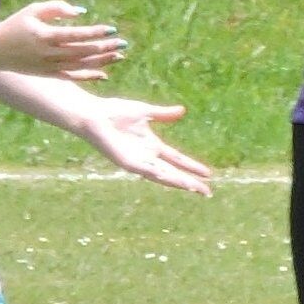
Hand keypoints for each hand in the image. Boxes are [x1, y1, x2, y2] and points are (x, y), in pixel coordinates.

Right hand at [0, 0, 124, 80]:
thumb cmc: (15, 25)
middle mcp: (48, 53)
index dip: (95, 33)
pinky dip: (88, 76)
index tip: (112, 29)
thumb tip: (80, 12)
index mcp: (44, 36)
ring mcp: (48, 66)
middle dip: (104, 47)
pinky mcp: (48, 74)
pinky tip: (104, 74)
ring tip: (120, 55)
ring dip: (101, 61)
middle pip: (81, 51)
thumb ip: (56, 8)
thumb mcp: (33, 10)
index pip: (75, 35)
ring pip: (80, 65)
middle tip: (123, 42)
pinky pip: (72, 77)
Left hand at [78, 98, 213, 195]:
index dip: (192, 166)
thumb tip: (182, 111)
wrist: (95, 115)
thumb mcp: (146, 112)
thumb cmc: (115, 112)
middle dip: (191, 181)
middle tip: (208, 192)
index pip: (177, 159)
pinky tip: (176, 182)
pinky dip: (164, 178)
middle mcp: (147, 156)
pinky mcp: (128, 163)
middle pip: (173, 172)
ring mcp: (138, 161)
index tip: (208, 174)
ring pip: (164, 176)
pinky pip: (149, 173)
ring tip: (196, 190)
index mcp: (152, 145)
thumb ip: (164, 114)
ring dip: (180, 183)